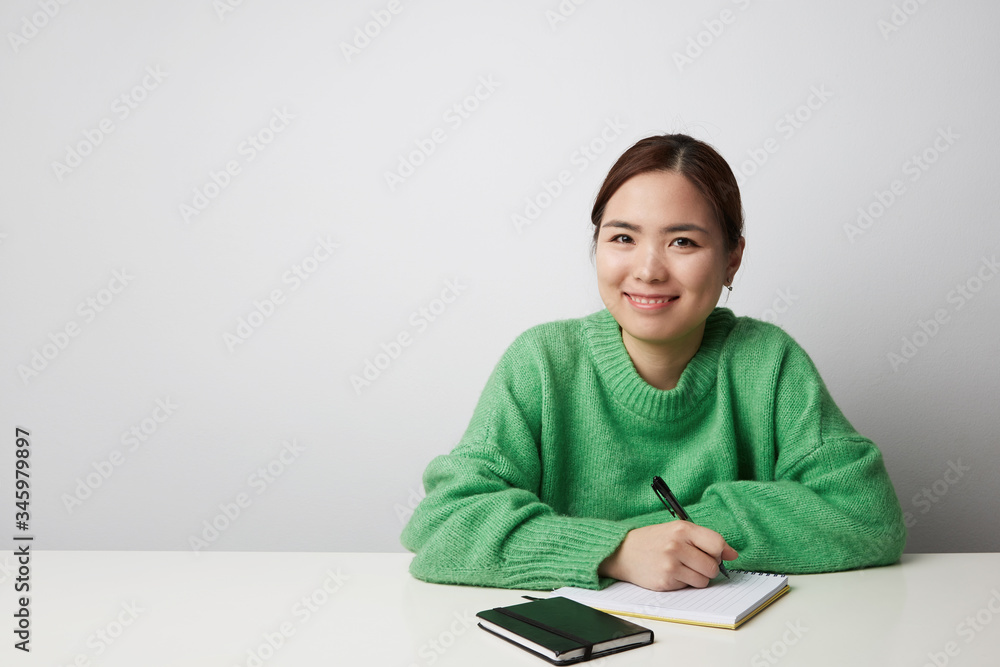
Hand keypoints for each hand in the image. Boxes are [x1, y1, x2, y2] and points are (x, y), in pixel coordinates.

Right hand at [598, 521, 737, 590]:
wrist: (622, 551)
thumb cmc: (652, 540)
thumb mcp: (676, 530)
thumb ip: (703, 539)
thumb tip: (732, 554)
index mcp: (681, 529)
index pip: (716, 543)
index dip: (722, 552)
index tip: (723, 556)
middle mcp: (676, 545)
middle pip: (712, 566)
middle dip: (709, 567)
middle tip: (696, 562)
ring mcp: (670, 564)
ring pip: (703, 580)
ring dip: (697, 577)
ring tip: (682, 568)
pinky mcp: (665, 581)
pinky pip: (689, 587)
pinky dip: (684, 583)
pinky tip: (671, 574)